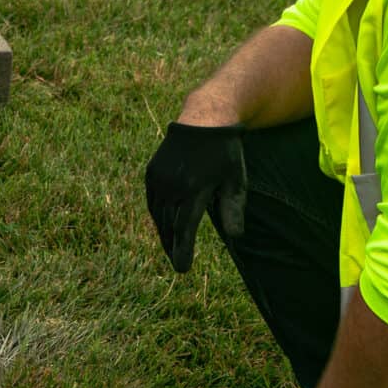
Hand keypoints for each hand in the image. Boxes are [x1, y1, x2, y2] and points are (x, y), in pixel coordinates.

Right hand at [143, 122, 247, 272]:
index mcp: (194, 188)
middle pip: (168, 226)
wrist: (204, 118)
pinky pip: (152, 201)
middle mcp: (172, 184)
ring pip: (157, 215)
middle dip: (173, 247)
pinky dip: (157, 217)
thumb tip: (236, 238)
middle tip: (178, 264)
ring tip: (172, 249)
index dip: (183, 251)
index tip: (182, 269)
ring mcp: (159, 177)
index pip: (184, 228)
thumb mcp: (236, 180)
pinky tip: (164, 227)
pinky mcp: (152, 172)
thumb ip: (233, 209)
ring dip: (164, 234)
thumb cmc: (225, 152)